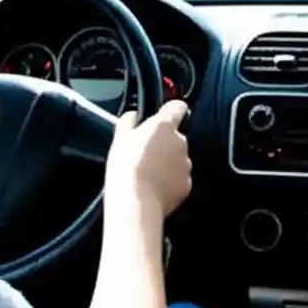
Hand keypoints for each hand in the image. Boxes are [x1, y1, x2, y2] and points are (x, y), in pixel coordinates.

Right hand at [104, 100, 191, 217]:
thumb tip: (134, 116)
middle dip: (164, 143)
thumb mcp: (120, 137)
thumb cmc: (126, 166)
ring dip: (167, 163)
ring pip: (178, 159)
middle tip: (145, 154)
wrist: (136, 200)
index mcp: (165, 126)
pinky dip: (170, 181)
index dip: (171, 110)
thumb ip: (129, 121)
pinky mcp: (187, 184)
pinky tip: (154, 187)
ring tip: (148, 173)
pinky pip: (179, 178)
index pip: (178, 107)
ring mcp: (186, 164)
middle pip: (175, 137)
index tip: (164, 115)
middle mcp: (181, 142)